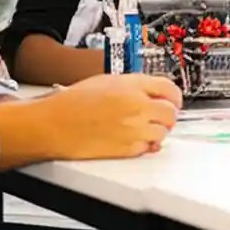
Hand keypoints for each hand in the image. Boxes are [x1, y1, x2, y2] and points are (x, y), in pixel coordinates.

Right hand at [39, 74, 182, 159]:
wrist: (55, 124)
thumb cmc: (73, 102)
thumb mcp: (106, 81)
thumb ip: (133, 86)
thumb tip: (150, 93)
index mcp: (132, 85)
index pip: (169, 89)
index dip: (174, 96)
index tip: (174, 101)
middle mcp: (137, 105)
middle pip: (171, 112)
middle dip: (169, 115)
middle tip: (162, 117)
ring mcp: (134, 128)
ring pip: (163, 132)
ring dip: (158, 131)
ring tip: (144, 129)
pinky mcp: (127, 148)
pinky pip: (148, 148)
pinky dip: (145, 145)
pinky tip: (133, 139)